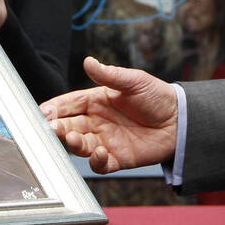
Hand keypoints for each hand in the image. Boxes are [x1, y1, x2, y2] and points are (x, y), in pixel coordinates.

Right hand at [39, 57, 178, 173]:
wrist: (181, 120)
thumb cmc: (157, 96)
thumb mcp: (134, 81)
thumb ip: (109, 75)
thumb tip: (88, 61)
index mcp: (97, 101)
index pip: (69, 104)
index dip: (55, 108)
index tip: (43, 112)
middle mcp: (97, 122)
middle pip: (70, 126)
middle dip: (58, 128)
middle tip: (52, 129)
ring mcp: (106, 141)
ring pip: (81, 146)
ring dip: (74, 144)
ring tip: (74, 139)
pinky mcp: (118, 158)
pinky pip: (101, 164)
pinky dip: (96, 161)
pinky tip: (99, 153)